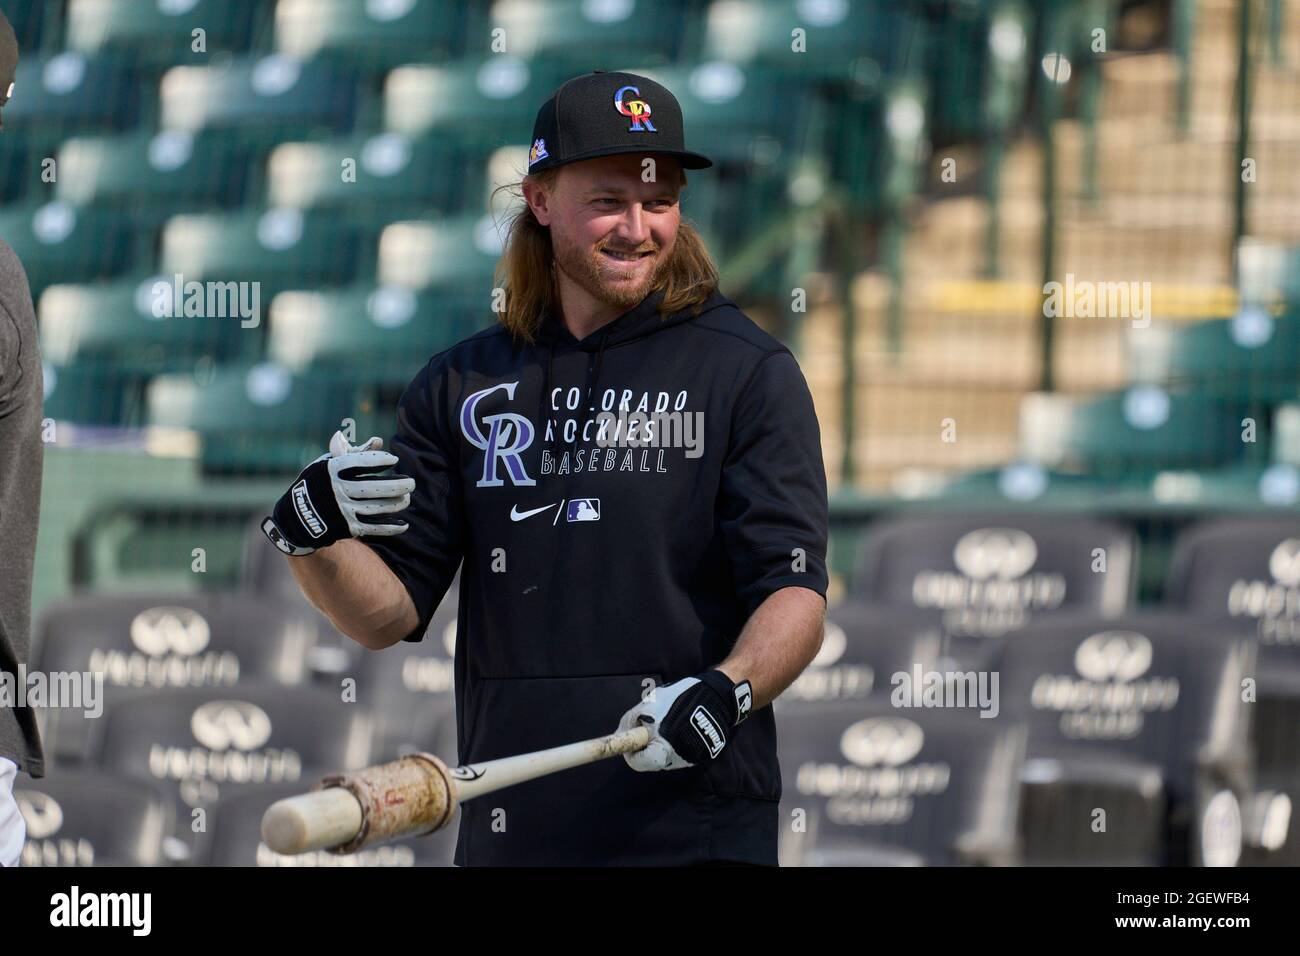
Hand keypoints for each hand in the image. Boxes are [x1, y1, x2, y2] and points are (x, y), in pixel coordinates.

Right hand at [262, 431, 415, 555]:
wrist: (297, 517)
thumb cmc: (318, 483)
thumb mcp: (328, 464)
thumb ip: (354, 452)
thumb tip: (378, 440)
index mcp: (331, 470)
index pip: (359, 463)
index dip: (379, 460)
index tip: (394, 459)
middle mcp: (337, 491)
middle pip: (373, 488)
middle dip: (396, 485)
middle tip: (412, 482)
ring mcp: (342, 510)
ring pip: (376, 508)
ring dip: (396, 504)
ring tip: (406, 498)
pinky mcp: (346, 528)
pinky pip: (373, 528)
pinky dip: (390, 527)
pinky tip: (404, 524)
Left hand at [617, 671, 752, 771]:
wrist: (717, 697)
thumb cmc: (680, 699)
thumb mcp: (650, 704)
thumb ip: (631, 721)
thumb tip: (621, 735)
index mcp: (664, 748)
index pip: (638, 763)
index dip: (630, 752)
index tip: (631, 740)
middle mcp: (677, 759)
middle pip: (652, 760)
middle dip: (646, 746)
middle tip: (649, 727)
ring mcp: (691, 759)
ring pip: (665, 756)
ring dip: (661, 744)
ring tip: (668, 722)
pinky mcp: (701, 755)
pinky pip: (680, 752)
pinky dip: (675, 743)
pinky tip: (680, 726)